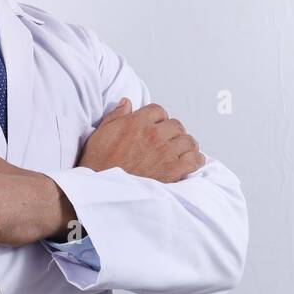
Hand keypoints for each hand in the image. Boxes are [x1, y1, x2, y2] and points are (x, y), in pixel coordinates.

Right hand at [76, 98, 205, 183]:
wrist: (101, 191)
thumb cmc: (97, 164)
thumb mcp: (100, 134)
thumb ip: (116, 116)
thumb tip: (127, 102)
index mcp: (136, 122)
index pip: (158, 111)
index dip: (158, 119)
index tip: (156, 126)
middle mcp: (153, 134)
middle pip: (175, 125)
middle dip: (172, 132)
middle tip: (168, 142)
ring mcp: (164, 152)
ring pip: (188, 140)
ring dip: (185, 145)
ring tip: (181, 152)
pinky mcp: (173, 170)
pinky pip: (195, 159)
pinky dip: (196, 159)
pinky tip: (192, 162)